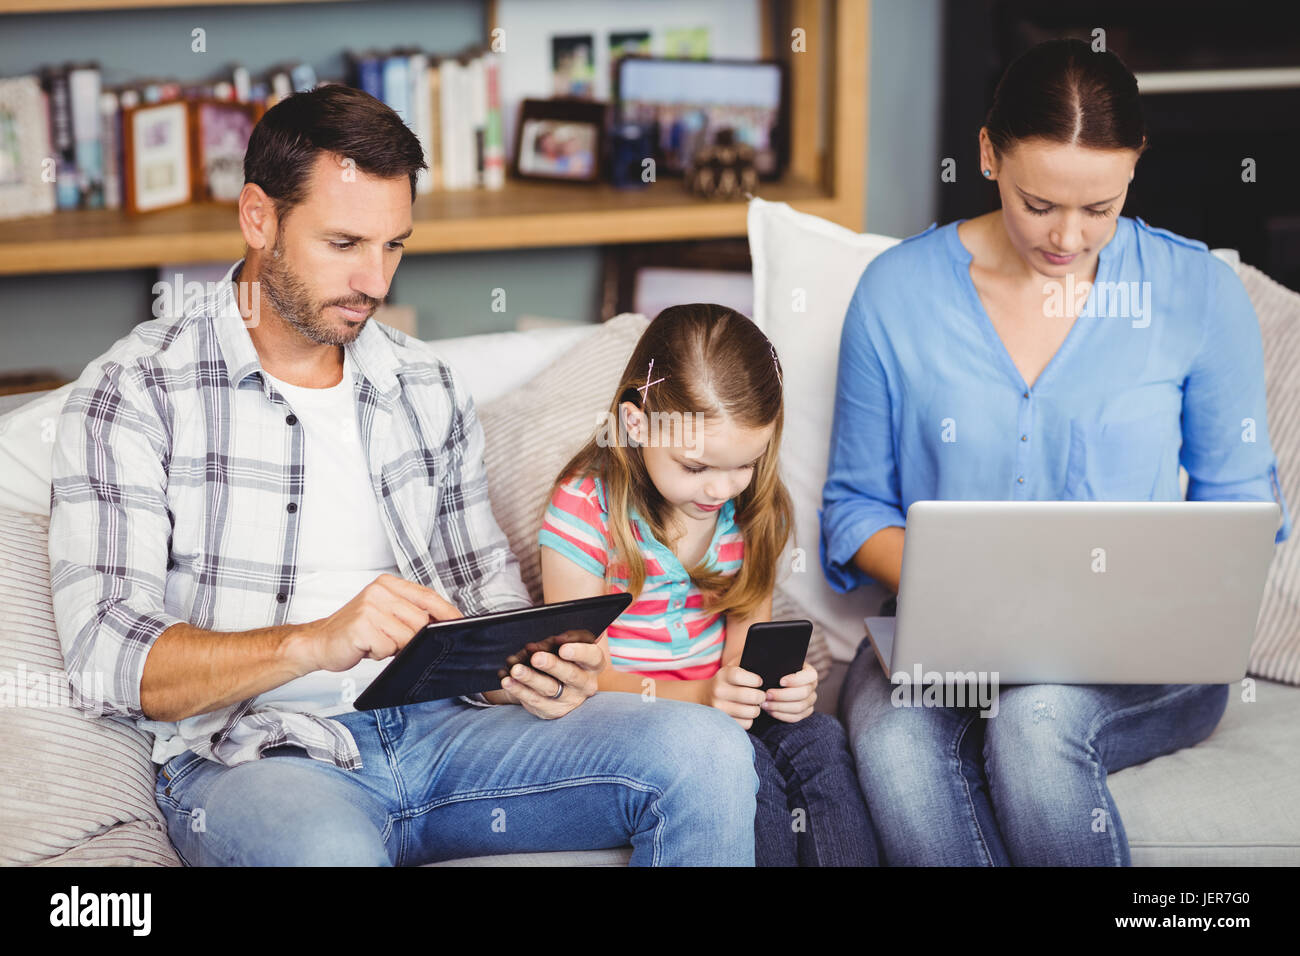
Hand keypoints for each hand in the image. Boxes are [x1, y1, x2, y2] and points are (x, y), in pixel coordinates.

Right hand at [292, 573, 461, 673]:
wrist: (319, 641)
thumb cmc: (356, 630)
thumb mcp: (384, 613)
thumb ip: (410, 613)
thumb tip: (441, 624)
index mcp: (388, 584)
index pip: (428, 596)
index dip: (447, 612)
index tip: (460, 624)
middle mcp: (379, 591)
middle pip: (421, 620)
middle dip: (415, 638)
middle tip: (394, 641)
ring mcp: (370, 608)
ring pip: (407, 637)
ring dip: (396, 647)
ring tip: (377, 642)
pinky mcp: (362, 627)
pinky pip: (389, 648)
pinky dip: (381, 654)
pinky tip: (367, 647)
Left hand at [500, 630, 605, 718]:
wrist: (562, 680)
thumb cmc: (567, 655)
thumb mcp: (573, 641)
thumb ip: (568, 637)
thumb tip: (557, 640)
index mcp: (594, 664)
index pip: (592, 657)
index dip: (579, 652)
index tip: (563, 649)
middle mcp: (585, 685)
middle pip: (570, 675)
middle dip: (552, 666)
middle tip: (536, 658)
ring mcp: (569, 700)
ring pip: (549, 690)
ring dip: (531, 679)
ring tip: (516, 670)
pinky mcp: (552, 711)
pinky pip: (534, 701)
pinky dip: (519, 690)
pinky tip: (508, 681)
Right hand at [709, 664, 766, 728]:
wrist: (705, 695)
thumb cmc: (727, 680)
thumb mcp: (733, 666)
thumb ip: (748, 662)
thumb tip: (766, 664)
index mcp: (723, 675)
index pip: (741, 676)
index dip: (755, 680)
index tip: (759, 682)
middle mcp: (719, 691)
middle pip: (752, 696)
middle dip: (761, 696)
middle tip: (761, 695)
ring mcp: (719, 708)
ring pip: (751, 712)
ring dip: (756, 709)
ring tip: (754, 704)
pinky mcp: (723, 722)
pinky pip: (747, 723)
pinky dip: (750, 719)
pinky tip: (746, 713)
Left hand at [760, 662, 817, 722]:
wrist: (777, 682)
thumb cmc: (779, 671)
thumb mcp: (781, 665)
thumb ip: (780, 665)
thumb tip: (770, 667)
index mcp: (810, 673)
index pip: (809, 676)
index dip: (795, 680)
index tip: (780, 681)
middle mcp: (812, 687)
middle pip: (802, 694)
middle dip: (782, 695)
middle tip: (767, 694)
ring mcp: (810, 701)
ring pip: (798, 708)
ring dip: (779, 707)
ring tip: (765, 704)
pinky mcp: (804, 713)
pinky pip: (795, 717)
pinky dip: (781, 715)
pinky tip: (770, 711)